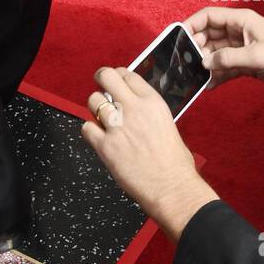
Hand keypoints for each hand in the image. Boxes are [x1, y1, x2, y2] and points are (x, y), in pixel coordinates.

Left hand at [82, 66, 217, 239]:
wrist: (172, 188)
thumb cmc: (176, 165)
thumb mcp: (168, 126)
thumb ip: (150, 115)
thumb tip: (139, 115)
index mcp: (153, 103)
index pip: (128, 75)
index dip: (119, 77)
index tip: (116, 83)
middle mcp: (134, 109)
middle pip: (107, 76)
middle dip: (101, 80)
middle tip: (102, 89)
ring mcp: (118, 126)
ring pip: (93, 100)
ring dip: (95, 108)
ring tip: (102, 119)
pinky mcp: (106, 146)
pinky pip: (86, 128)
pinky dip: (90, 132)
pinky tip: (98, 138)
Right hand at [182, 6, 263, 100]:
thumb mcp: (255, 56)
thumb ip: (227, 58)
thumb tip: (204, 62)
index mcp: (241, 20)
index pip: (209, 16)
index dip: (192, 24)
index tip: (178, 38)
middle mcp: (239, 32)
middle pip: (209, 35)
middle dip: (196, 47)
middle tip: (184, 62)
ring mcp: (242, 48)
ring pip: (215, 53)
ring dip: (205, 63)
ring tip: (193, 76)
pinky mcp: (247, 64)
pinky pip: (225, 67)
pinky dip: (217, 75)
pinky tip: (208, 85)